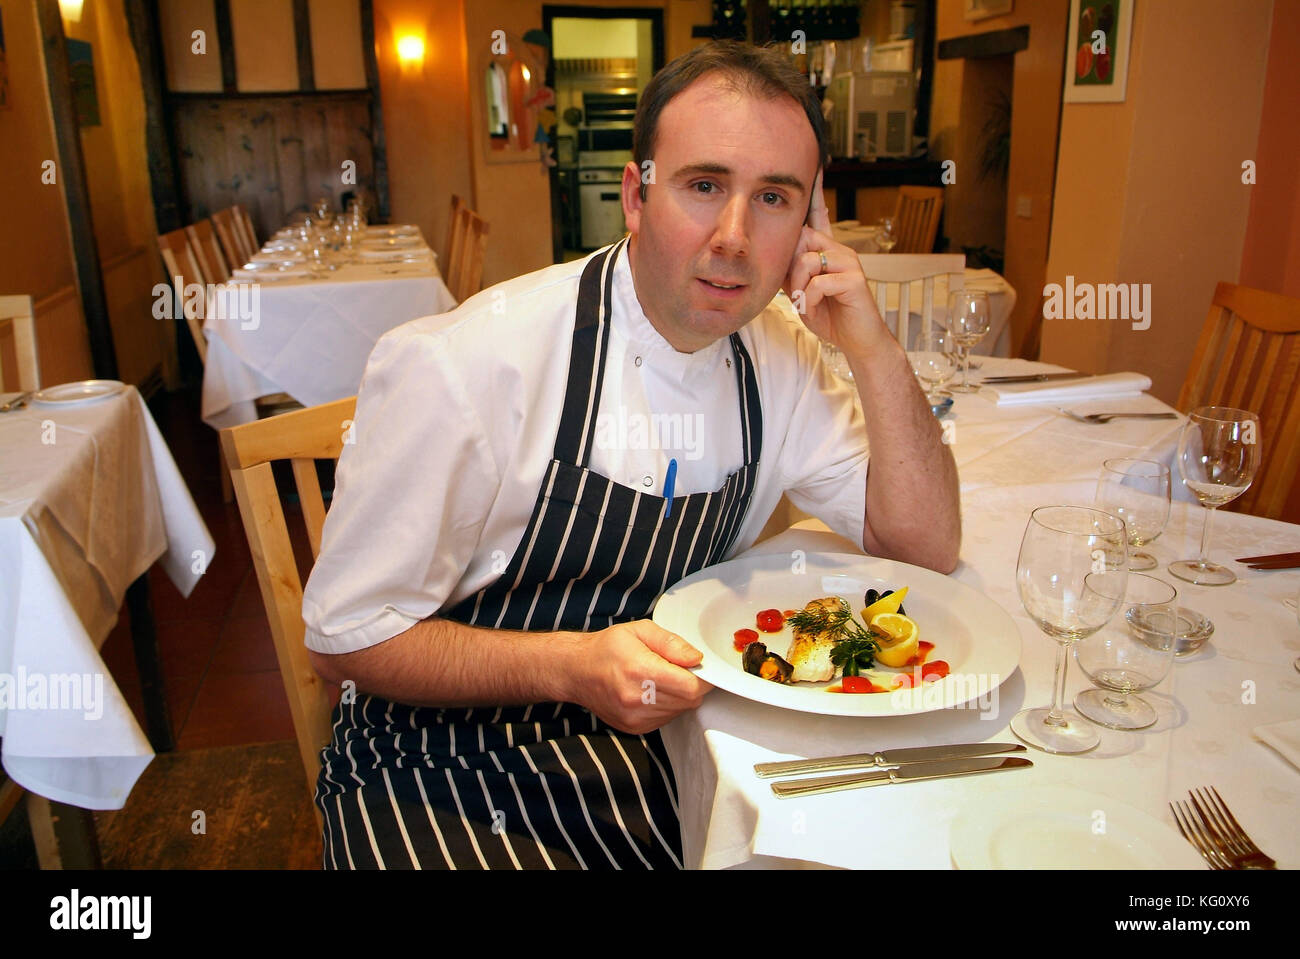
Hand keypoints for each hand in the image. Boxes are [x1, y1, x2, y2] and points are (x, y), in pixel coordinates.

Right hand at [569, 620, 712, 734]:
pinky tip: (652, 691)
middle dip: (692, 684)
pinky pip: (667, 719)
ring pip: (680, 711)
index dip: (703, 676)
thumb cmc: (606, 647)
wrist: (576, 670)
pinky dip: (667, 705)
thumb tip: (697, 658)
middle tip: (678, 669)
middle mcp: (638, 699)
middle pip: (689, 700)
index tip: (698, 667)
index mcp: (641, 671)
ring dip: (679, 696)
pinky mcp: (635, 728)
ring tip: (660, 678)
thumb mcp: (640, 631)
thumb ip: (672, 644)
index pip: (691, 686)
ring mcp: (636, 718)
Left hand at [783, 169, 892, 357]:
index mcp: (828, 251)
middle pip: (802, 239)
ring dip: (798, 287)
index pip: (820, 217)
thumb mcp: (802, 292)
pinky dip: (810, 300)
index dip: (816, 194)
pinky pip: (818, 283)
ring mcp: (850, 263)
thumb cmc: (830, 315)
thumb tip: (777, 254)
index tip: (815, 167)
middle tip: (796, 291)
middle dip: (791, 268)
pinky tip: (815, 309)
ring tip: (805, 303)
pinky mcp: (855, 279)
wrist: (857, 340)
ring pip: (807, 260)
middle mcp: (841, 250)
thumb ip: (791, 271)